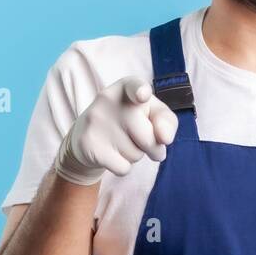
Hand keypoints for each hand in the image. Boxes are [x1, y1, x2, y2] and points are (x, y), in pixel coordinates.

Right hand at [54, 76, 178, 185]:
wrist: (88, 135)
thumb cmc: (131, 121)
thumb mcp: (152, 114)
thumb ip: (167, 121)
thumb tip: (165, 139)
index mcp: (127, 87)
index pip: (134, 86)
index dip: (141, 91)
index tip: (142, 95)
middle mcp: (108, 100)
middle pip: (148, 138)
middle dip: (151, 146)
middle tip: (140, 138)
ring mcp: (96, 122)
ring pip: (135, 155)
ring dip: (136, 154)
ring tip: (122, 141)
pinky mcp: (89, 144)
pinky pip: (123, 168)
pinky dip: (123, 166)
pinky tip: (112, 152)